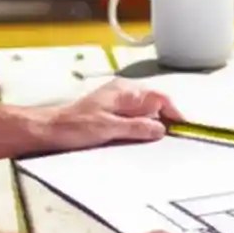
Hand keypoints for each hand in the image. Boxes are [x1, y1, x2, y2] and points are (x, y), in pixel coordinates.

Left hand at [40, 78, 184, 150]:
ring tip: (156, 140)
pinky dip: (142, 127)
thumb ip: (137, 127)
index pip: (159, 98)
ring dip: (153, 124)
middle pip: (155, 103)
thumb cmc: (74, 126)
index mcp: (124, 92)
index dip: (174, 112)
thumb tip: (160, 128)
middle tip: (173, 137)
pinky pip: (135, 118)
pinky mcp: (112, 113)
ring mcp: (118, 102)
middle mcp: (123, 93)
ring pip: (146, 111)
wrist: (50, 130)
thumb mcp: (109, 129)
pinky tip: (139, 139)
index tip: (183, 127)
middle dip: (165, 119)